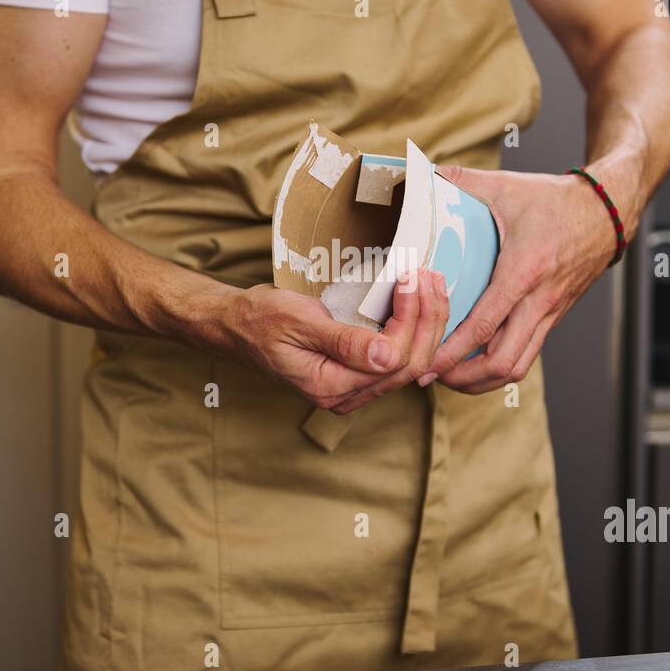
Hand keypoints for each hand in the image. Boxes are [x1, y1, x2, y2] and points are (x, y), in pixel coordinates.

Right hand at [222, 269, 448, 413]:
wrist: (238, 326)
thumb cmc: (261, 320)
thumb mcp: (299, 322)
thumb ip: (343, 342)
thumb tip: (386, 355)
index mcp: (331, 387)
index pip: (392, 359)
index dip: (411, 318)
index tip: (411, 277)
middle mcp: (346, 394)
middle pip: (409, 364)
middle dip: (427, 319)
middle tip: (429, 276)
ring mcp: (353, 386)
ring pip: (409, 362)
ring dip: (426, 323)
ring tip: (431, 284)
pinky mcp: (356, 373)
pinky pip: (397, 357)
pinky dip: (413, 328)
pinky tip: (420, 302)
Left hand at [424, 165, 621, 393]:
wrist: (609, 211)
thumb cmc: (558, 201)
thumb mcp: (507, 186)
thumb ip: (462, 181)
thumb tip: (423, 173)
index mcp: (523, 272)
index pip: (484, 326)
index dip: (453, 352)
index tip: (426, 365)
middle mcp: (539, 301)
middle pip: (502, 363)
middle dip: (463, 379)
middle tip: (430, 376)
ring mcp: (549, 313)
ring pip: (517, 367)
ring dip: (482, 380)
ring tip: (451, 377)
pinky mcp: (554, 316)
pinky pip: (527, 353)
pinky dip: (500, 365)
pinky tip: (477, 361)